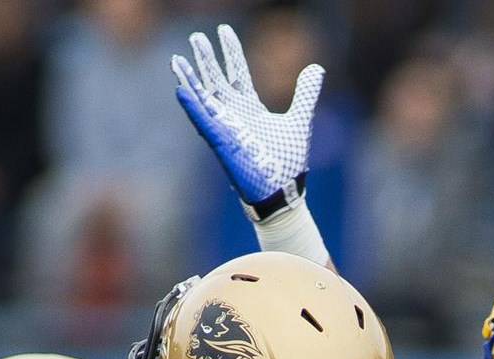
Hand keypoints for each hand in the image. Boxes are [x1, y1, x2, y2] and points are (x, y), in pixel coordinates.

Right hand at [172, 24, 321, 218]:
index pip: (237, 72)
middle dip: (206, 60)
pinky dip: (193, 107)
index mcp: (250, 107)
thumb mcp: (300, 120)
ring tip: (177, 59)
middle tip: (196, 36)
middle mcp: (234, 115)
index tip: (224, 30)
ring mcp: (226, 128)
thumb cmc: (287, 161)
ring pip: (203, 99)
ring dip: (190, 79)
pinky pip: (204, 122)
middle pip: (216, 80)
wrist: (284, 192)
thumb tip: (316, 67)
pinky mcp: (222, 143)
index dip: (230, 51)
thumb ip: (305, 94)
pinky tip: (181, 90)